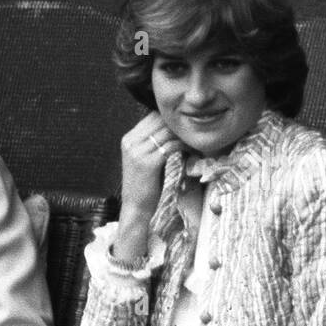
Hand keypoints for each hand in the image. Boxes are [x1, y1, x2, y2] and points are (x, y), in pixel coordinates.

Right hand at [115, 112, 182, 260]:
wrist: (137, 208)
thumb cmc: (146, 185)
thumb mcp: (146, 159)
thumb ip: (155, 143)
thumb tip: (176, 129)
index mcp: (129, 138)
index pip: (152, 116)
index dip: (171, 120)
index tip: (187, 127)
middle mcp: (131, 141)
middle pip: (160, 121)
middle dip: (179, 126)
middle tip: (195, 132)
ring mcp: (137, 151)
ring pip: (167, 133)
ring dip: (184, 136)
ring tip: (196, 143)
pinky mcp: (147, 162)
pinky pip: (171, 147)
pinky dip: (184, 147)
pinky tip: (193, 153)